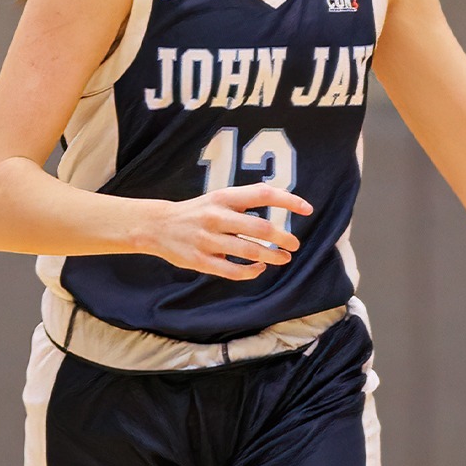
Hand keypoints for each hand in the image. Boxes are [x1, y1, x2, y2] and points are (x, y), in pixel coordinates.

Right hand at [139, 184, 313, 279]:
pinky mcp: (201, 261)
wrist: (158, 225)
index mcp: (224, 197)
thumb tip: (283, 204)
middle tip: (294, 245)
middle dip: (283, 238)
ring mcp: (208, 240)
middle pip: (260, 227)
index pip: (262, 194)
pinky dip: (251, 272)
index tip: (307, 209)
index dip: (288, 200)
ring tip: (283, 258)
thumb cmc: (197, 211)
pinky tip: (260, 269)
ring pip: (249, 252)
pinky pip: (232, 271)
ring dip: (272, 256)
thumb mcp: (219, 198)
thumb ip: (246, 202)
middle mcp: (216, 216)